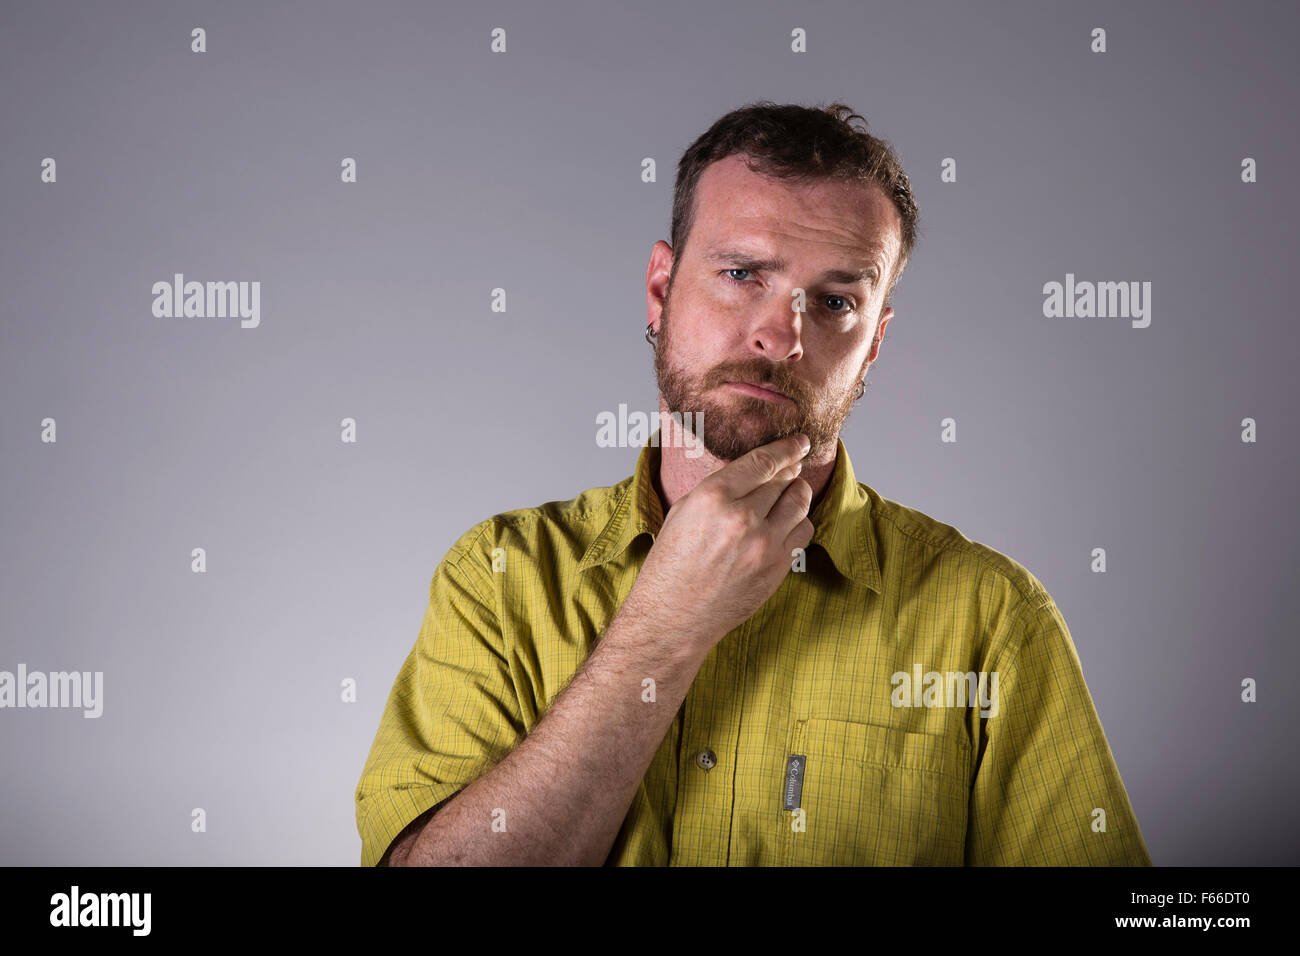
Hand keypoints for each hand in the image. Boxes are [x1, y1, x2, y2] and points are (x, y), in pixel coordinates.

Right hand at [620, 433, 815, 658]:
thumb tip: (756, 470)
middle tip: (793, 467)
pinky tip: (786, 523)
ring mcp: (763, 545)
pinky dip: (798, 523)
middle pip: (783, 480)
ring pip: (800, 502)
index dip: (786, 448)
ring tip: (792, 492)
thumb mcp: (683, 512)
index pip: (762, 461)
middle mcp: (741, 518)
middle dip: (790, 471)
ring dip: (798, 493)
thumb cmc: (671, 564)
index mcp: (712, 497)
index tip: (800, 441)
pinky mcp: (777, 567)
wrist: (673, 617)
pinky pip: (803, 532)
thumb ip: (720, 488)